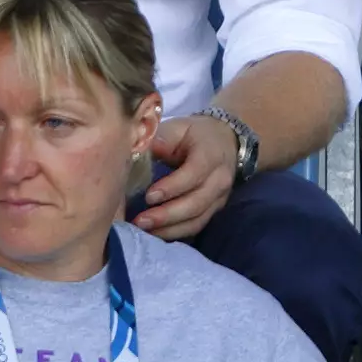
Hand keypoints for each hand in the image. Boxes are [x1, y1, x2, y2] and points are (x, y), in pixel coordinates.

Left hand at [135, 115, 239, 239]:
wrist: (223, 141)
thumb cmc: (193, 134)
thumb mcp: (178, 128)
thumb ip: (161, 140)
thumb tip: (138, 153)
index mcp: (211, 154)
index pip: (194, 173)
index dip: (172, 187)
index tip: (148, 196)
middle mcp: (220, 178)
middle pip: (196, 202)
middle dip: (167, 214)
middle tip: (140, 221)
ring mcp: (220, 197)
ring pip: (197, 219)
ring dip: (169, 228)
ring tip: (144, 230)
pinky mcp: (214, 210)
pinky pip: (196, 226)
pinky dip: (175, 232)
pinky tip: (155, 234)